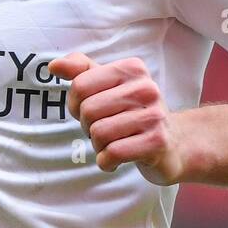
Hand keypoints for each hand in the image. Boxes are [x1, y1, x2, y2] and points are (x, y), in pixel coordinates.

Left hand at [48, 52, 185, 184]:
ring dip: (98, 146)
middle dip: (88, 127)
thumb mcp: (109, 86)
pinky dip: (107, 161)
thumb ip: (81, 71)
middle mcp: (146, 88)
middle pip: (88, 111)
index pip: (80, 85)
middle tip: (104, 131)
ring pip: (99, 133)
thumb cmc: (132, 113)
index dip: (76, 104)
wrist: (173, 143)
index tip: (92, 112)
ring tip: (113, 144)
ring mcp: (154, 115)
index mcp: (132, 69)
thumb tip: (54, 66)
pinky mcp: (157, 142)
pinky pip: (114, 152)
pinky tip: (116, 159)